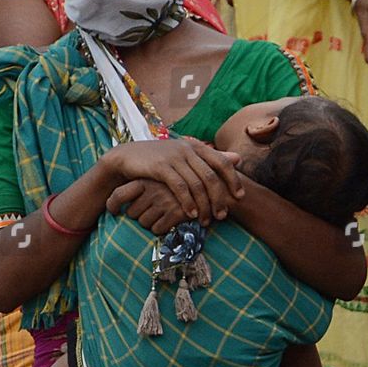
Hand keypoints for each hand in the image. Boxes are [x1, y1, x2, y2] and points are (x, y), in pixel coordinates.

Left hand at [106, 177, 201, 235]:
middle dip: (139, 216)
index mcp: (147, 178)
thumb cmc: (180, 183)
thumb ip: (142, 184)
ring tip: (161, 215)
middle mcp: (153, 188)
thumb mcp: (161, 178)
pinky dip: (161, 228)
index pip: (119, 194)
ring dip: (150, 223)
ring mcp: (165, 200)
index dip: (112, 205)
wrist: (210, 183)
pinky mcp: (176, 212)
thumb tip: (113, 198)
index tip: (112, 211)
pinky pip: (157, 229)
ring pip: (144, 223)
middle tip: (149, 212)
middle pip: (132, 213)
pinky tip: (168, 221)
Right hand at [109, 137, 243, 223]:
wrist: (128, 156)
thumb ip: (210, 159)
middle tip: (222, 215)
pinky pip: (179, 187)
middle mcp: (188, 150)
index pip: (223, 163)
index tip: (239, 197)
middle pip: (211, 176)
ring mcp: (174, 157)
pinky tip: (190, 214)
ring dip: (204, 205)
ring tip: (206, 220)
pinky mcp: (161, 167)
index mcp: (197, 147)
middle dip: (219, 198)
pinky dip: (187, 202)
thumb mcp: (185, 156)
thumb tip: (238, 159)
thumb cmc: (159, 160)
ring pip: (197, 184)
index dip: (233, 180)